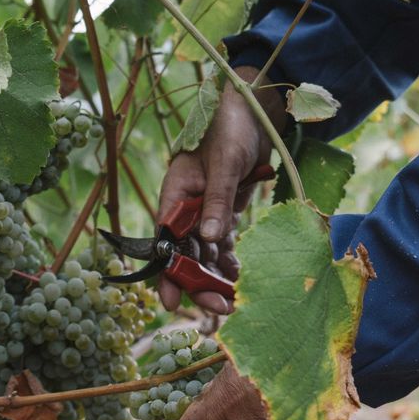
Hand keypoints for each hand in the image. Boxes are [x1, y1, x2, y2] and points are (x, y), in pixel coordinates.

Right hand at [157, 67, 286, 314]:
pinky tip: (240, 279)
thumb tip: (208, 241)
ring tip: (236, 302)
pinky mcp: (225, 211)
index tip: (171, 302)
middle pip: (186, 254)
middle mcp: (186, 207)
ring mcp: (206, 211)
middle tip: (220, 309)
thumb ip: (217, 201)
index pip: (164, 240)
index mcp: (174, 193)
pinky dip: (230, 261)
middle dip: (199, 283)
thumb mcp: (224, 163)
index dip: (166, 273)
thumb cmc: (230, 127)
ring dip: (217, 277)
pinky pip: (223, 243)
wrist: (253, 111)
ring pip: (205, 253)